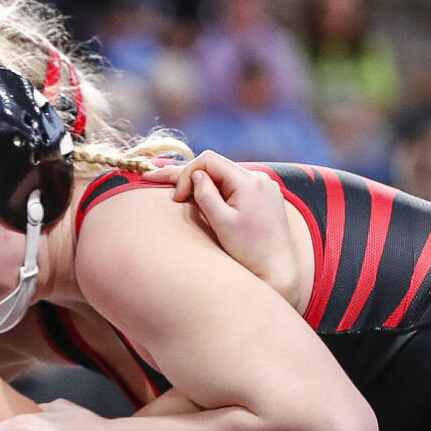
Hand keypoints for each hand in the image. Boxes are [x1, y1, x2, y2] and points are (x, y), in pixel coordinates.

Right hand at [142, 150, 300, 291]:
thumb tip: (196, 176)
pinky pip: (236, 187)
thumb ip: (206, 195)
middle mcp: (259, 178)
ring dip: (202, 184)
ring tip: (176, 191)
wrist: (278, 270)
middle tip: (152, 179)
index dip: (187, 174)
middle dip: (187, 176)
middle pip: (215, 167)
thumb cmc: (250, 251)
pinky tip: (200, 196)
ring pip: (224, 177)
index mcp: (248, 181)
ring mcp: (264, 186)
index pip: (208, 160)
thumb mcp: (222, 223)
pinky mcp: (265, 198)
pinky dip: (217, 191)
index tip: (177, 199)